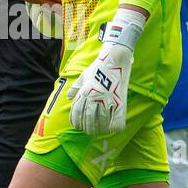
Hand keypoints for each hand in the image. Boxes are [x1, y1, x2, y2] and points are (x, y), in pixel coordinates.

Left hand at [68, 10, 143, 135]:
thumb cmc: (98, 66)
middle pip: (87, 120)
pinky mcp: (119, 100)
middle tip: (90, 130)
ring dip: (99, 129)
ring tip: (99, 130)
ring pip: (100, 122)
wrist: (115, 56)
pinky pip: (116, 120)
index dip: (76, 122)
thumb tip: (68, 97)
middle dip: (87, 128)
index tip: (78, 126)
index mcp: (84, 92)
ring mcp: (106, 99)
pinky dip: (114, 127)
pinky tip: (113, 128)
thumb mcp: (84, 76)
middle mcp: (93, 97)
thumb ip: (76, 88)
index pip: (76, 113)